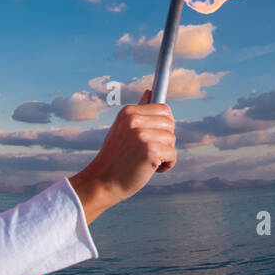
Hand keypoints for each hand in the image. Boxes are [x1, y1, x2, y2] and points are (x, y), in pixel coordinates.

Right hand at [69, 89, 175, 223]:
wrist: (102, 182)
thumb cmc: (115, 158)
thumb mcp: (122, 129)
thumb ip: (138, 112)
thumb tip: (150, 92)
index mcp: (128, 112)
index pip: (163, 109)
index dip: (164, 125)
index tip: (156, 136)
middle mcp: (135, 120)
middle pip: (170, 124)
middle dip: (165, 139)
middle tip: (148, 151)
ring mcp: (142, 135)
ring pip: (172, 140)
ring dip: (165, 154)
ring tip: (146, 161)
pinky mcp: (150, 150)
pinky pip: (172, 155)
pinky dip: (167, 165)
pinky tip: (151, 169)